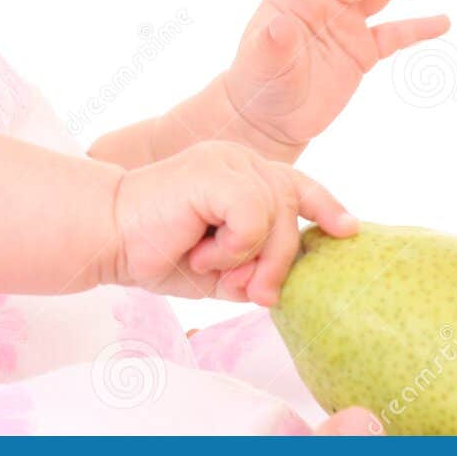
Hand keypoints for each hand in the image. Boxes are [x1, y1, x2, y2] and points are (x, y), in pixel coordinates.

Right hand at [109, 140, 356, 304]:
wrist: (108, 237)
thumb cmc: (157, 250)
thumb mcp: (221, 266)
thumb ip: (256, 267)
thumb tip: (285, 283)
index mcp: (240, 175)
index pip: (296, 184)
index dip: (326, 205)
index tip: (348, 229)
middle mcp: (239, 160)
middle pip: (293, 207)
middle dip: (282, 260)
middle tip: (257, 296)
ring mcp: (229, 161)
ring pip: (277, 215)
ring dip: (251, 257)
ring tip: (210, 264)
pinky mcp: (216, 172)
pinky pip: (253, 218)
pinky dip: (233, 247)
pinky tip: (200, 249)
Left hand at [222, 0, 448, 157]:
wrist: (271, 118)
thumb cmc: (258, 82)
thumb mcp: (262, 63)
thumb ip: (272, 44)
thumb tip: (279, 26)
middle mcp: (322, 2)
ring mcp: (345, 24)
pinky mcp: (363, 50)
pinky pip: (394, 34)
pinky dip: (418, 28)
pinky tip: (442, 21)